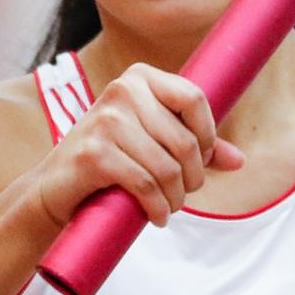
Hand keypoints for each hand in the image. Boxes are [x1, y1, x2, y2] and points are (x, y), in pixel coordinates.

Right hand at [34, 63, 245, 228]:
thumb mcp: (153, 144)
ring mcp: (106, 120)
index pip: (195, 99)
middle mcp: (122, 90)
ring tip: (168, 207)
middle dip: (192, 177)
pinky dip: (157, 208)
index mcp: (140, 77)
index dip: (207, 136)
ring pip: (167, 167)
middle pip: (185, 140)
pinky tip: (156, 216)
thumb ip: (195, 147)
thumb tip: (239, 161)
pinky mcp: (95, 153)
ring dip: (175, 198)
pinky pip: (145, 185)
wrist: (55, 186)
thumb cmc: (110, 160)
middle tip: (182, 193)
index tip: (200, 160)